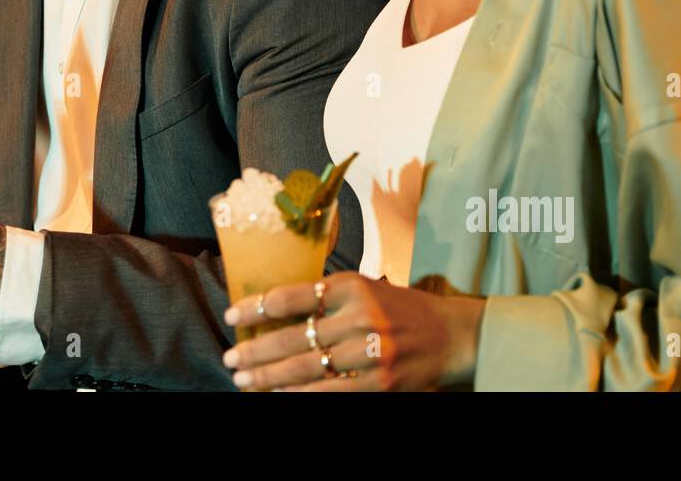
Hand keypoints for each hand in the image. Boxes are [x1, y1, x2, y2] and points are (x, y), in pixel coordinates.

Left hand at [221, 272, 484, 390]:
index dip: (256, 307)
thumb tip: (274, 311)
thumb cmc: (400, 309)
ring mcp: (370, 350)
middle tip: (230, 359)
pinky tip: (279, 395)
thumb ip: (327, 297)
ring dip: (269, 377)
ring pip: (307, 367)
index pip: (291, 296)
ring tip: (244, 380)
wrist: (450, 335)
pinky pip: (330, 391)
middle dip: (255, 351)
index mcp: (351, 286)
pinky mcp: (379, 382)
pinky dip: (301, 395)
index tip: (232, 316)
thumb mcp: (365, 288)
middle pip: (293, 336)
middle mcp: (359, 315)